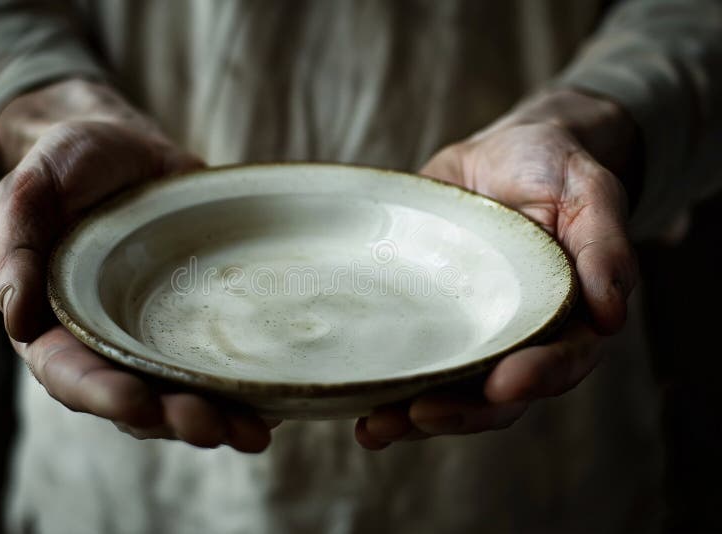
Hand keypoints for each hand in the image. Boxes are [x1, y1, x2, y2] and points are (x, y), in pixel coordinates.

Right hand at [0, 79, 273, 451]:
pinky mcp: (194, 317)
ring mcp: (154, 332)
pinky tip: (277, 401)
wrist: (123, 145)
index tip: (139, 405)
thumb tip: (16, 318)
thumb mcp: (29, 191)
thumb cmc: (66, 166)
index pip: (70, 374)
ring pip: (180, 390)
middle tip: (214, 428)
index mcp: (54, 323)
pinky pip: (216, 358)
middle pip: (136, 398)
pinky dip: (244, 385)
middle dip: (172, 419)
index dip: (103, 395)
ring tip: (253, 432)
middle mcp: (106, 340)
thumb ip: (16, 247)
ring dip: (216, 417)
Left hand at [355, 90, 638, 448]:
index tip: (503, 384)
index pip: (557, 361)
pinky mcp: (428, 316)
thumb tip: (611, 316)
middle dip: (462, 410)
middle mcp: (516, 336)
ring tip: (378, 428)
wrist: (506, 151)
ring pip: (448, 388)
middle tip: (423, 413)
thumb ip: (605, 247)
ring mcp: (469, 331)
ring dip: (414, 415)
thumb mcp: (590, 192)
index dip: (534, 378)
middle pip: (496, 393)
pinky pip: (411, 359)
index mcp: (565, 317)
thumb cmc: (556, 171)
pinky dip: (386, 389)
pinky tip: (359, 412)